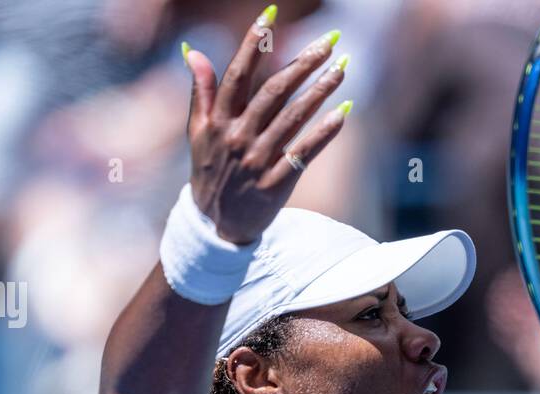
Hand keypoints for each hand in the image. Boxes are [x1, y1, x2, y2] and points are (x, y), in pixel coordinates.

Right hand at [181, 13, 348, 244]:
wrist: (214, 226)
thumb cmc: (209, 172)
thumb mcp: (196, 133)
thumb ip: (200, 92)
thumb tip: (194, 52)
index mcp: (218, 121)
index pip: (238, 74)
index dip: (253, 42)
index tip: (272, 12)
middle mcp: (239, 138)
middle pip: (275, 91)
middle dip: (303, 62)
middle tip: (329, 40)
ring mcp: (258, 162)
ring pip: (295, 118)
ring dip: (321, 90)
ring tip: (343, 67)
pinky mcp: (276, 184)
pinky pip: (305, 153)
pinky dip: (325, 132)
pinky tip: (344, 112)